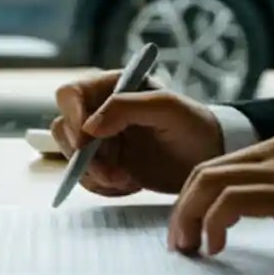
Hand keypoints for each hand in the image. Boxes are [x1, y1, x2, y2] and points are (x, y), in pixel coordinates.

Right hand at [51, 71, 224, 194]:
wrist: (209, 159)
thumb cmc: (194, 125)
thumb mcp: (166, 109)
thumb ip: (126, 108)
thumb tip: (89, 126)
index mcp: (111, 87)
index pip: (70, 94)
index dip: (72, 117)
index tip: (86, 141)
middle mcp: (100, 112)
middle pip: (63, 130)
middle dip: (83, 156)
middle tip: (110, 171)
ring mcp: (101, 141)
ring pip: (72, 158)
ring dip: (94, 175)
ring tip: (126, 179)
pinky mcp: (107, 166)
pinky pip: (87, 180)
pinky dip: (104, 187)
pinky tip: (130, 183)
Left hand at [169, 131, 273, 255]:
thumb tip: (246, 212)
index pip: (222, 163)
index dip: (195, 196)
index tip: (188, 225)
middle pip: (207, 169)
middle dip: (183, 207)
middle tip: (178, 240)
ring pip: (212, 182)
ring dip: (190, 217)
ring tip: (189, 246)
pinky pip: (233, 201)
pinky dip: (214, 223)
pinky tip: (217, 244)